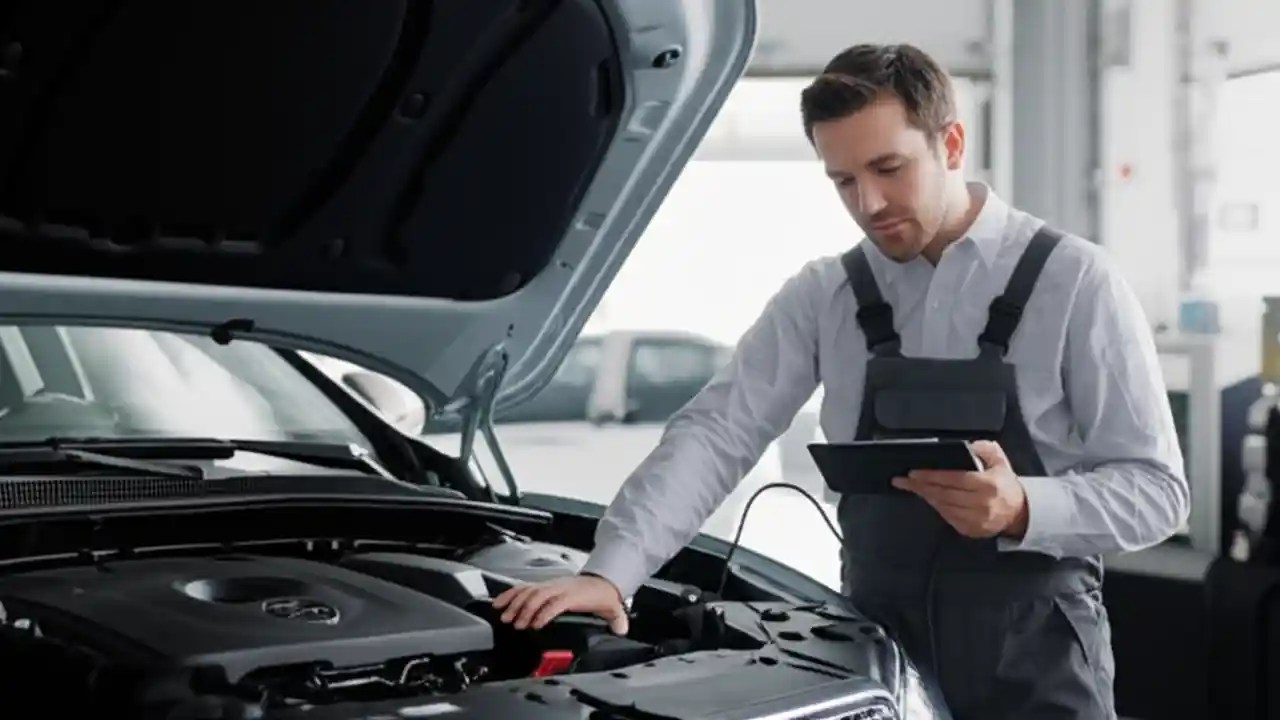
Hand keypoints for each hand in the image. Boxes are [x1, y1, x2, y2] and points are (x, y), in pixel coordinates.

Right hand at [491, 574, 628, 634]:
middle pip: (539, 595)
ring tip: (504, 617)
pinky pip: (523, 588)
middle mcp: (560, 587)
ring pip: (529, 590)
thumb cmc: (602, 596)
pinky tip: (499, 602)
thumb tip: (622, 629)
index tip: (536, 625)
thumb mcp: (612, 607)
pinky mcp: (543, 586)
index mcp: (575, 594)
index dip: (546, 612)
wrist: (601, 579)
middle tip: (516, 625)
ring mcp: (550, 585)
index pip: (558, 601)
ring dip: (515, 603)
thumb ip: (617, 620)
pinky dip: (510, 594)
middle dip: (525, 609)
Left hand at [891, 440, 1028, 539]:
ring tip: (913, 487)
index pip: (954, 479)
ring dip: (926, 496)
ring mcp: (976, 520)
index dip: (932, 476)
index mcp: (988, 485)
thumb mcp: (1000, 461)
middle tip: (903, 480)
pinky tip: (928, 498)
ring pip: (943, 507)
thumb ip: (985, 449)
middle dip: (921, 486)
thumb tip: (968, 446)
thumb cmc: (1005, 484)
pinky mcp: (971, 531)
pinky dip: (936, 507)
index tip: (914, 473)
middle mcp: (982, 504)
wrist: (1019, 513)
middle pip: (944, 494)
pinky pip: (948, 518)